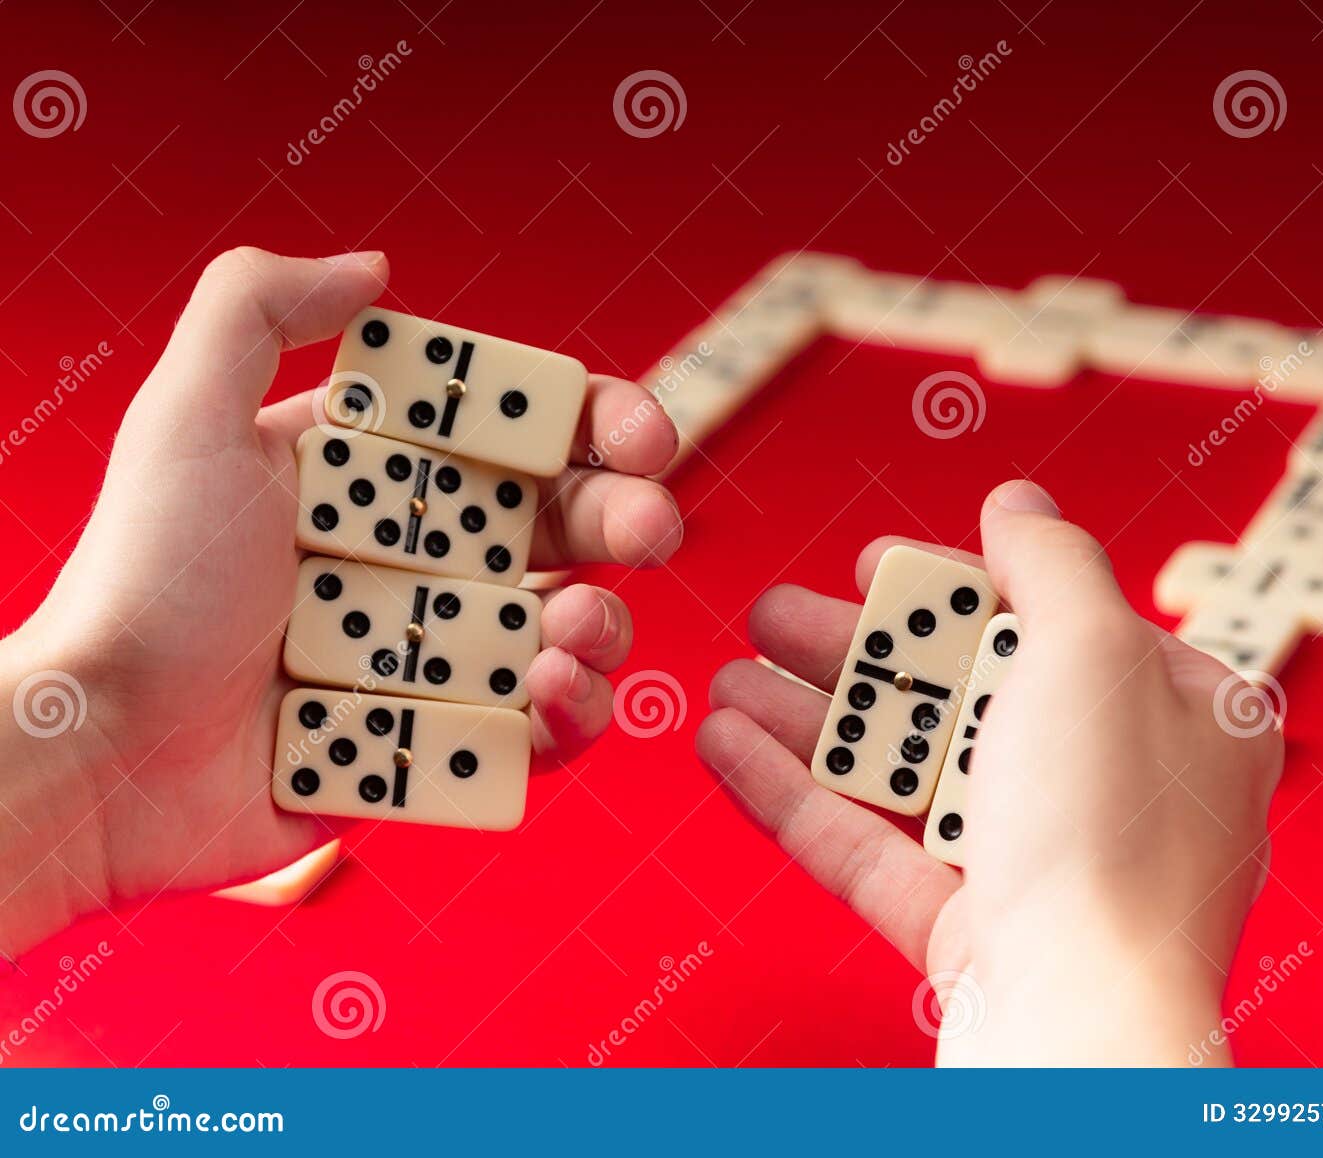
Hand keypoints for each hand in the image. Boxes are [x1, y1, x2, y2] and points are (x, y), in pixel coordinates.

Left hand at [0, 247, 681, 958]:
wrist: (104, 753)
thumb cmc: (143, 583)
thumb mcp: (186, 419)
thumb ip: (259, 307)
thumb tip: (377, 270)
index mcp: (380, 475)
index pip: (516, 431)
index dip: (597, 423)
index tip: (639, 437)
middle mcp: (419, 558)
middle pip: (568, 525)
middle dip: (627, 518)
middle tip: (644, 532)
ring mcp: (434, 655)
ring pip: (573, 631)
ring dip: (602, 628)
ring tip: (562, 638)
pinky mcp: (437, 745)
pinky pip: (538, 734)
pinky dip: (568, 719)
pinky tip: (542, 701)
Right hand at [697, 480, 1282, 1064]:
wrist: (1081, 1024)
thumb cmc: (1112, 839)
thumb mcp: (1093, 652)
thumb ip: (1050, 561)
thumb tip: (1016, 501)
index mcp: (1178, 714)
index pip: (1051, 620)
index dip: (953, 582)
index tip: (874, 560)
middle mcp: (1116, 789)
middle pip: (963, 694)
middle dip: (858, 654)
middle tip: (773, 615)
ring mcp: (1039, 865)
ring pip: (908, 774)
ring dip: (813, 722)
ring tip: (729, 678)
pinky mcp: (969, 930)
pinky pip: (873, 849)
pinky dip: (800, 798)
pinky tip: (731, 748)